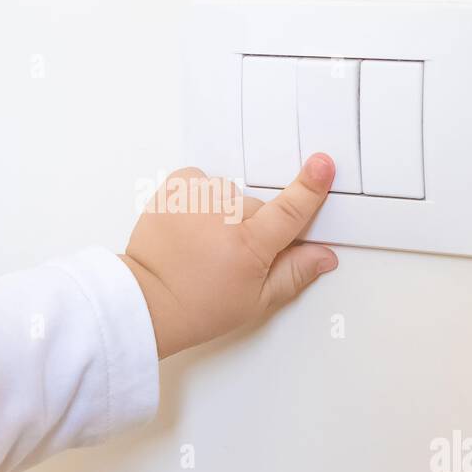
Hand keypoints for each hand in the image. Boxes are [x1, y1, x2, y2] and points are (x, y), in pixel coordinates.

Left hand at [120, 154, 338, 357]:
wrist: (147, 301)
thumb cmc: (197, 307)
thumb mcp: (255, 301)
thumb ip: (293, 273)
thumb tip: (325, 255)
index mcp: (249, 245)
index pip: (289, 211)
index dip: (309, 187)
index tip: (322, 165)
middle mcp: (223, 215)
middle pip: (258, 208)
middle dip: (253, 226)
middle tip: (230, 255)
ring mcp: (196, 199)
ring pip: (230, 195)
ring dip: (224, 212)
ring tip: (205, 242)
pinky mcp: (175, 188)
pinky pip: (202, 182)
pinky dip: (200, 197)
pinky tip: (192, 223)